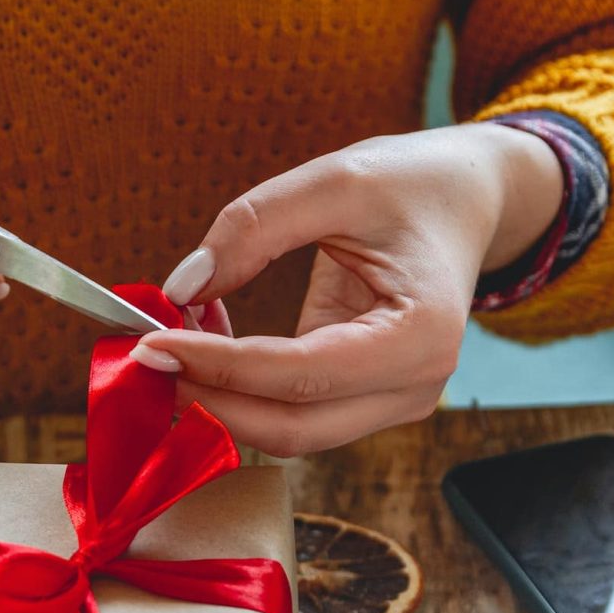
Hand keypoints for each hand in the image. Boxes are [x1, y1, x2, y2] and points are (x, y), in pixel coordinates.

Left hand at [130, 123, 563, 455]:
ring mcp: (395, 404)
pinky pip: (293, 412)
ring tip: (177, 336)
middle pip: (290, 427)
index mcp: (421, 336)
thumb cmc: (414, 185)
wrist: (468, 202)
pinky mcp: (370, 402)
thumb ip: (256, 226)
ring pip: (288, 432)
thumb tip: (183, 286)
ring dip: (223, 398)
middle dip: (210, 398)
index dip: (218, 367)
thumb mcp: (336, 180)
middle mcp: (416, 387)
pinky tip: (211, 341)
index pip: (298, 376)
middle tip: (145, 355)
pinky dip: (243, 390)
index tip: (151, 343)